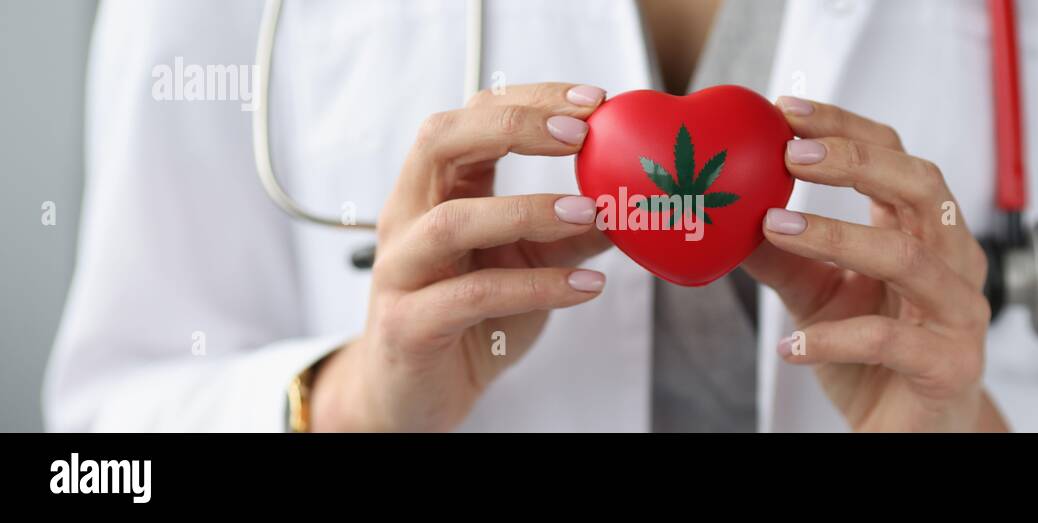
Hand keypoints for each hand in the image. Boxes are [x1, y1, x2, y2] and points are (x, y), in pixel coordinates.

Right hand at [311, 83, 612, 431]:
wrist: (413, 397)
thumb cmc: (467, 320)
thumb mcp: (529, 265)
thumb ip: (571, 232)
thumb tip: (631, 203)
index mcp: (434, 190)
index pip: (471, 118)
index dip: (530, 101)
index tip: (594, 102)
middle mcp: (408, 218)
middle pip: (439, 142)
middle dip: (513, 127)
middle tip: (581, 135)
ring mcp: (401, 270)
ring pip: (451, 221)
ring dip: (528, 210)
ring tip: (592, 213)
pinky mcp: (409, 325)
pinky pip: (471, 297)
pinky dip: (535, 287)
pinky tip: (585, 286)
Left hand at [743, 96, 1006, 431]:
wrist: (907, 434)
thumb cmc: (873, 358)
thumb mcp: (817, 296)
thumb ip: (782, 255)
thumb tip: (726, 212)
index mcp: (924, 232)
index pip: (895, 157)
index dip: (846, 128)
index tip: (788, 112)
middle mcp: (952, 262)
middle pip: (922, 187)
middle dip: (856, 162)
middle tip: (792, 154)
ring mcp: (958, 313)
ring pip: (909, 256)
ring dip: (837, 236)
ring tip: (775, 229)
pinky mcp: (950, 366)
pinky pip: (892, 342)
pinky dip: (833, 338)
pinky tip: (791, 343)